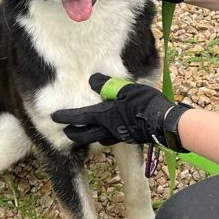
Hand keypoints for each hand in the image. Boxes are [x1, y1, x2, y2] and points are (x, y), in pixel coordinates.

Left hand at [50, 74, 190, 150]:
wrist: (163, 122)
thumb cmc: (144, 103)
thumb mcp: (126, 88)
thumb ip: (107, 85)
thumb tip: (92, 80)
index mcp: (104, 116)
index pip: (79, 118)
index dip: (66, 117)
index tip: (54, 117)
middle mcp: (108, 129)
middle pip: (84, 135)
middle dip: (73, 133)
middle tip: (66, 130)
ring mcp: (119, 136)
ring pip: (98, 138)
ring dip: (89, 135)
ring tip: (86, 130)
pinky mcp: (129, 138)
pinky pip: (111, 138)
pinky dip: (104, 134)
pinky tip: (109, 129)